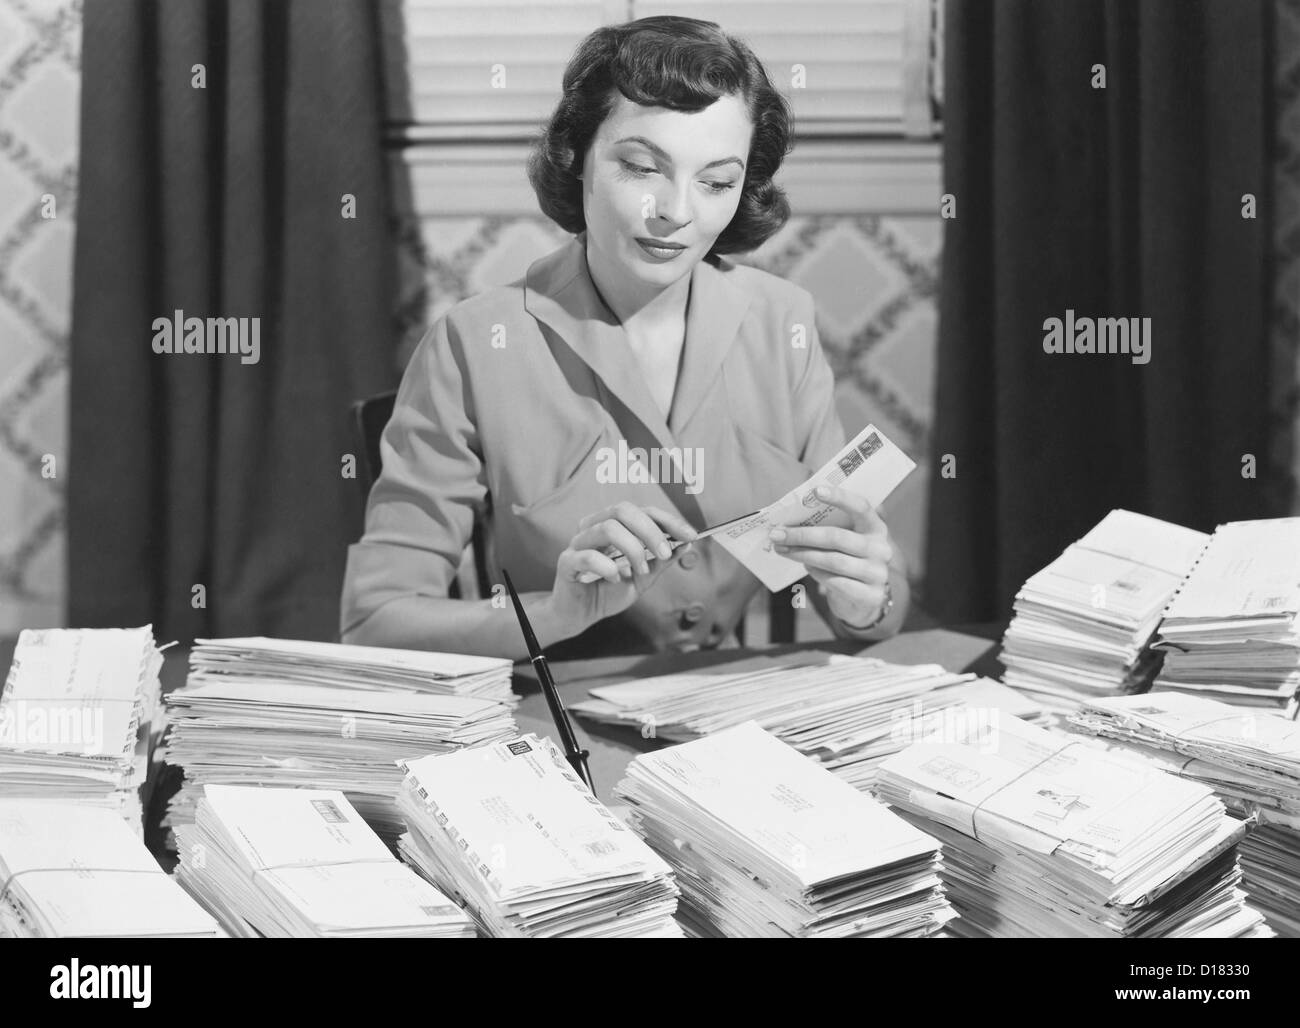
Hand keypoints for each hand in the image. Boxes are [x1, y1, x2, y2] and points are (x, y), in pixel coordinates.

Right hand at [549, 502, 698, 635]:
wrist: (581, 615)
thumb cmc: (608, 591)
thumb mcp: (643, 577)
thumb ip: (661, 561)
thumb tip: (687, 544)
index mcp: (613, 525)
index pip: (643, 511)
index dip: (668, 520)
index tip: (690, 535)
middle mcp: (594, 527)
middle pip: (623, 511)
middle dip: (650, 531)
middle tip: (664, 554)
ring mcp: (578, 543)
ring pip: (608, 528)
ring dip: (632, 549)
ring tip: (640, 571)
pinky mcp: (567, 562)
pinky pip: (588, 556)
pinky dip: (608, 568)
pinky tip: (615, 580)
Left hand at [766, 485, 892, 629]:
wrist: (864, 600)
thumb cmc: (847, 561)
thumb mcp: (845, 541)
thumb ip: (829, 526)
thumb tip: (791, 517)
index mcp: (876, 528)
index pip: (861, 507)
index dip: (840, 497)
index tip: (816, 490)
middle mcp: (880, 548)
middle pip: (837, 537)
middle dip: (803, 535)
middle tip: (777, 534)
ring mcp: (877, 573)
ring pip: (833, 560)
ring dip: (802, 554)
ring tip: (782, 549)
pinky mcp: (870, 595)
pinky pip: (835, 581)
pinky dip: (816, 573)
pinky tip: (805, 566)